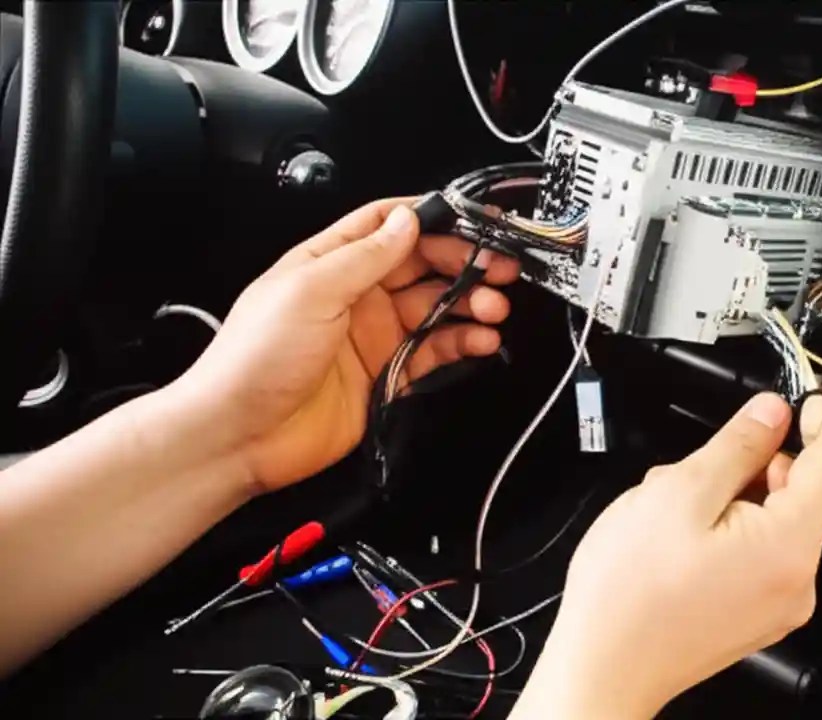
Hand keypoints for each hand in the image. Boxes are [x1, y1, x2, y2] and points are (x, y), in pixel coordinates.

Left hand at [172, 198, 519, 493]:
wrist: (239, 435)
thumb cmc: (255, 358)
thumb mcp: (310, 291)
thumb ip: (365, 256)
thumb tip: (407, 220)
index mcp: (330, 263)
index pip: (388, 225)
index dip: (432, 217)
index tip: (474, 219)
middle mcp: (356, 295)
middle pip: (423, 265)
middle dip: (464, 262)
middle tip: (498, 267)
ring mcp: (373, 336)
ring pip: (436, 308)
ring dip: (469, 303)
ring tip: (494, 308)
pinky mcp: (386, 376)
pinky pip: (434, 352)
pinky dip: (462, 344)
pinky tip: (481, 340)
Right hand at [511, 373, 821, 719]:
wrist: (603, 668)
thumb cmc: (629, 596)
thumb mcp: (680, 493)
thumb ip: (737, 446)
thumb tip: (772, 414)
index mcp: (788, 546)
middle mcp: (795, 580)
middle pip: (803, 491)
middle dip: (769, 455)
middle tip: (743, 429)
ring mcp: (776, 601)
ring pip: (775, 518)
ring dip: (739, 489)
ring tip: (681, 493)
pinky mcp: (754, 612)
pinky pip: (760, 548)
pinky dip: (733, 522)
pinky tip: (687, 523)